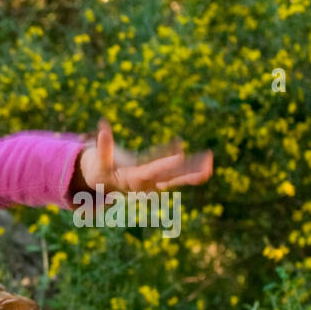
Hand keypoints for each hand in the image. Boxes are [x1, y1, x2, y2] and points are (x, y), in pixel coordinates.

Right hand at [78, 118, 212, 193]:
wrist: (105, 186)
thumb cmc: (101, 172)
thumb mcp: (99, 161)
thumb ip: (103, 145)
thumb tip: (102, 124)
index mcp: (132, 180)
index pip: (151, 171)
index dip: (165, 164)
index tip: (180, 156)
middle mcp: (147, 184)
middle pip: (171, 179)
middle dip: (189, 174)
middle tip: (207, 169)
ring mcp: (155, 183)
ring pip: (178, 176)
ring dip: (195, 169)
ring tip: (211, 161)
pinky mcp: (160, 179)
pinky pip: (177, 172)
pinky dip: (189, 164)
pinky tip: (203, 156)